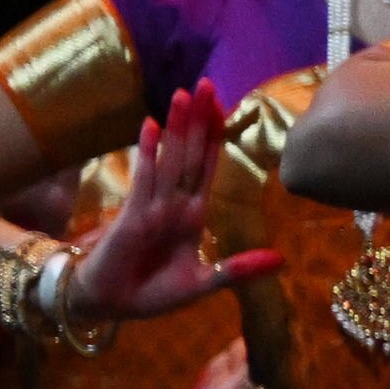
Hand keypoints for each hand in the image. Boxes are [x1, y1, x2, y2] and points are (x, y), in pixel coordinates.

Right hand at [61, 85, 279, 319]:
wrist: (107, 304)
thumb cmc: (149, 291)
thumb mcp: (202, 283)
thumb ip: (238, 270)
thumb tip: (282, 260)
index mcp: (192, 213)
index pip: (206, 165)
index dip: (214, 136)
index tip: (222, 104)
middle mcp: (174, 202)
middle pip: (191, 153)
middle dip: (199, 120)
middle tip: (206, 83)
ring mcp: (153, 206)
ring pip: (170, 160)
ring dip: (177, 127)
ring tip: (183, 94)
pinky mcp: (133, 216)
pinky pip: (144, 181)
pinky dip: (148, 154)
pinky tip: (152, 127)